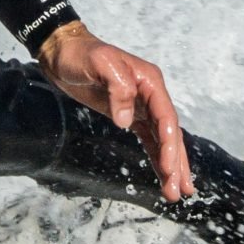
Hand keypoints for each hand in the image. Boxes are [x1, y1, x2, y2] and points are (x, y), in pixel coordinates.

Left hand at [37, 21, 194, 200]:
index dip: (170, 143)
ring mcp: (141, 106)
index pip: (165, 116)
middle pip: (169, 132)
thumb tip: (126, 122)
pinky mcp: (128, 115)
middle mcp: (150, 94)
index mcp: (149, 81)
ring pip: (162, 140)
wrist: (62, 51)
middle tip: (181, 190)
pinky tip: (163, 175)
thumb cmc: (81, 54)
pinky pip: (148, 139)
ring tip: (176, 192)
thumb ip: (118, 90)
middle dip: (176, 162)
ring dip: (170, 165)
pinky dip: (156, 157)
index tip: (170, 167)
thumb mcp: (100, 64)